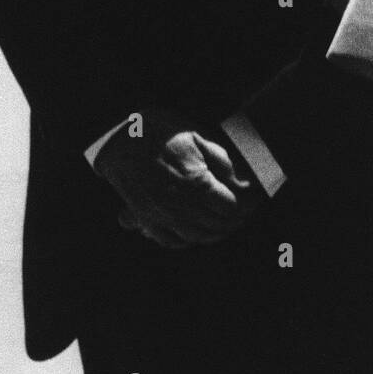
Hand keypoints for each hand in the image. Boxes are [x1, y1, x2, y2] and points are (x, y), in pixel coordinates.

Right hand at [97, 108, 253, 248]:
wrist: (122, 139)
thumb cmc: (161, 133)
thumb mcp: (197, 137)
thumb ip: (220, 161)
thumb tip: (239, 180)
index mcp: (196, 183)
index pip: (229, 208)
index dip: (243, 206)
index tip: (250, 202)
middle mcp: (180, 204)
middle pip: (216, 225)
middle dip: (232, 221)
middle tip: (240, 215)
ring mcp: (162, 214)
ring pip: (196, 236)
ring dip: (212, 233)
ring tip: (222, 224)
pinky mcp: (147, 218)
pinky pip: (171, 240)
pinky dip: (187, 240)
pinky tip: (195, 233)